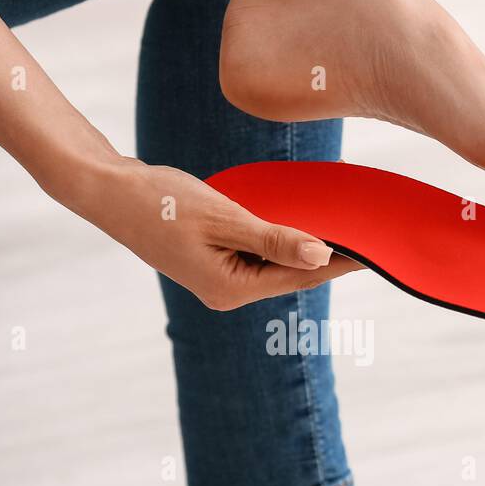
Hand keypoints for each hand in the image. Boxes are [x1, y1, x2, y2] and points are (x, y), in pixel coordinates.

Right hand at [62, 156, 362, 311]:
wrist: (110, 192)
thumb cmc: (162, 202)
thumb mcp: (225, 217)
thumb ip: (275, 238)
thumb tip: (321, 256)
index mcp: (230, 289)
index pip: (299, 277)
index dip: (339, 262)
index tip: (375, 251)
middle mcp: (226, 293)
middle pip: (289, 275)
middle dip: (326, 256)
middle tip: (368, 236)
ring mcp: (217, 280)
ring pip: (273, 264)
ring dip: (301, 246)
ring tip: (342, 227)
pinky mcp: (210, 262)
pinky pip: (254, 253)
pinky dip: (276, 239)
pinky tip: (295, 222)